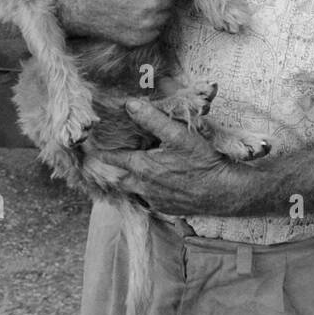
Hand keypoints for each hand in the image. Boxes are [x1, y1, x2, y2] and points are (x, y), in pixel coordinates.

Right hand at [57, 0, 191, 46]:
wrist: (77, 0)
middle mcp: (152, 5)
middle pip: (174, 3)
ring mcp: (145, 25)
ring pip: (165, 17)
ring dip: (156, 11)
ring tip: (133, 2)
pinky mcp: (138, 39)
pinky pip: (154, 31)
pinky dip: (147, 24)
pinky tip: (129, 15)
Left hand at [97, 99, 281, 216]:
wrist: (227, 192)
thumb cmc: (204, 161)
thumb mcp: (179, 135)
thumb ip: (154, 119)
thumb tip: (130, 104)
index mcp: (143, 169)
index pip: (112, 160)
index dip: (98, 152)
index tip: (86, 147)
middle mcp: (144, 188)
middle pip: (120, 178)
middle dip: (113, 169)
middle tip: (107, 159)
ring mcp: (156, 201)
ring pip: (134, 190)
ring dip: (130, 180)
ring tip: (130, 169)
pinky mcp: (168, 209)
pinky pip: (148, 200)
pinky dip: (146, 190)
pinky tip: (154, 182)